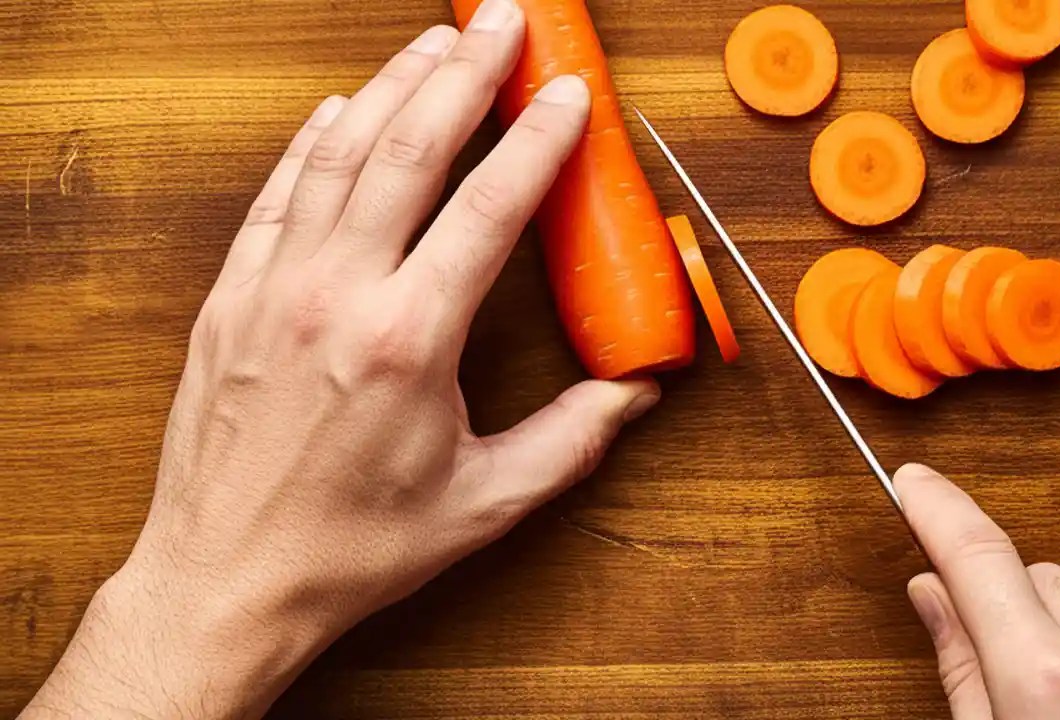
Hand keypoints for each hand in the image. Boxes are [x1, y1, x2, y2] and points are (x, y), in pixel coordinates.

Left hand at [23, 3, 658, 717]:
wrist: (226, 580)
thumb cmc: (351, 547)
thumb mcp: (484, 502)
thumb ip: (572, 439)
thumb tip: (634, 394)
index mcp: (408, 341)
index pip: (486, 208)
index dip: (535, 141)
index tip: (565, 95)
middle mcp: (335, 296)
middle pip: (409, 151)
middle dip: (465, 75)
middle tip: (503, 21)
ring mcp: (273, 289)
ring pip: (339, 155)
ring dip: (393, 87)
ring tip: (437, 43)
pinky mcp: (231, 299)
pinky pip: (279, 194)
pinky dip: (315, 142)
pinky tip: (344, 108)